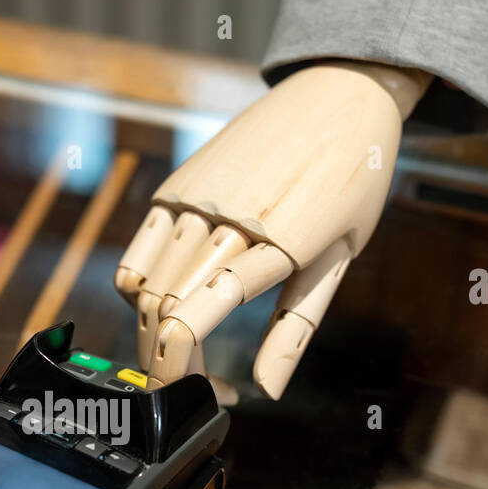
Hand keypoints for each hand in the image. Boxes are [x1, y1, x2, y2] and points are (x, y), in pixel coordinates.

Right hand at [115, 62, 430, 398]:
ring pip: (146, 289)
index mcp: (283, 240)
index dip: (189, 368)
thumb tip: (267, 390)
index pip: (206, 309)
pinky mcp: (175, 187)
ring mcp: (196, 199)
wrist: (337, 91)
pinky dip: (137, 295)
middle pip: (166, 311)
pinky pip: (136, 256)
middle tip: (201, 384)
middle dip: (170, 364)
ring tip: (185, 352)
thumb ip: (296, 327)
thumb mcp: (340, 257)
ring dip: (153, 336)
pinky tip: (165, 310)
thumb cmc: (352, 176)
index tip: (211, 397)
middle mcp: (231, 216)